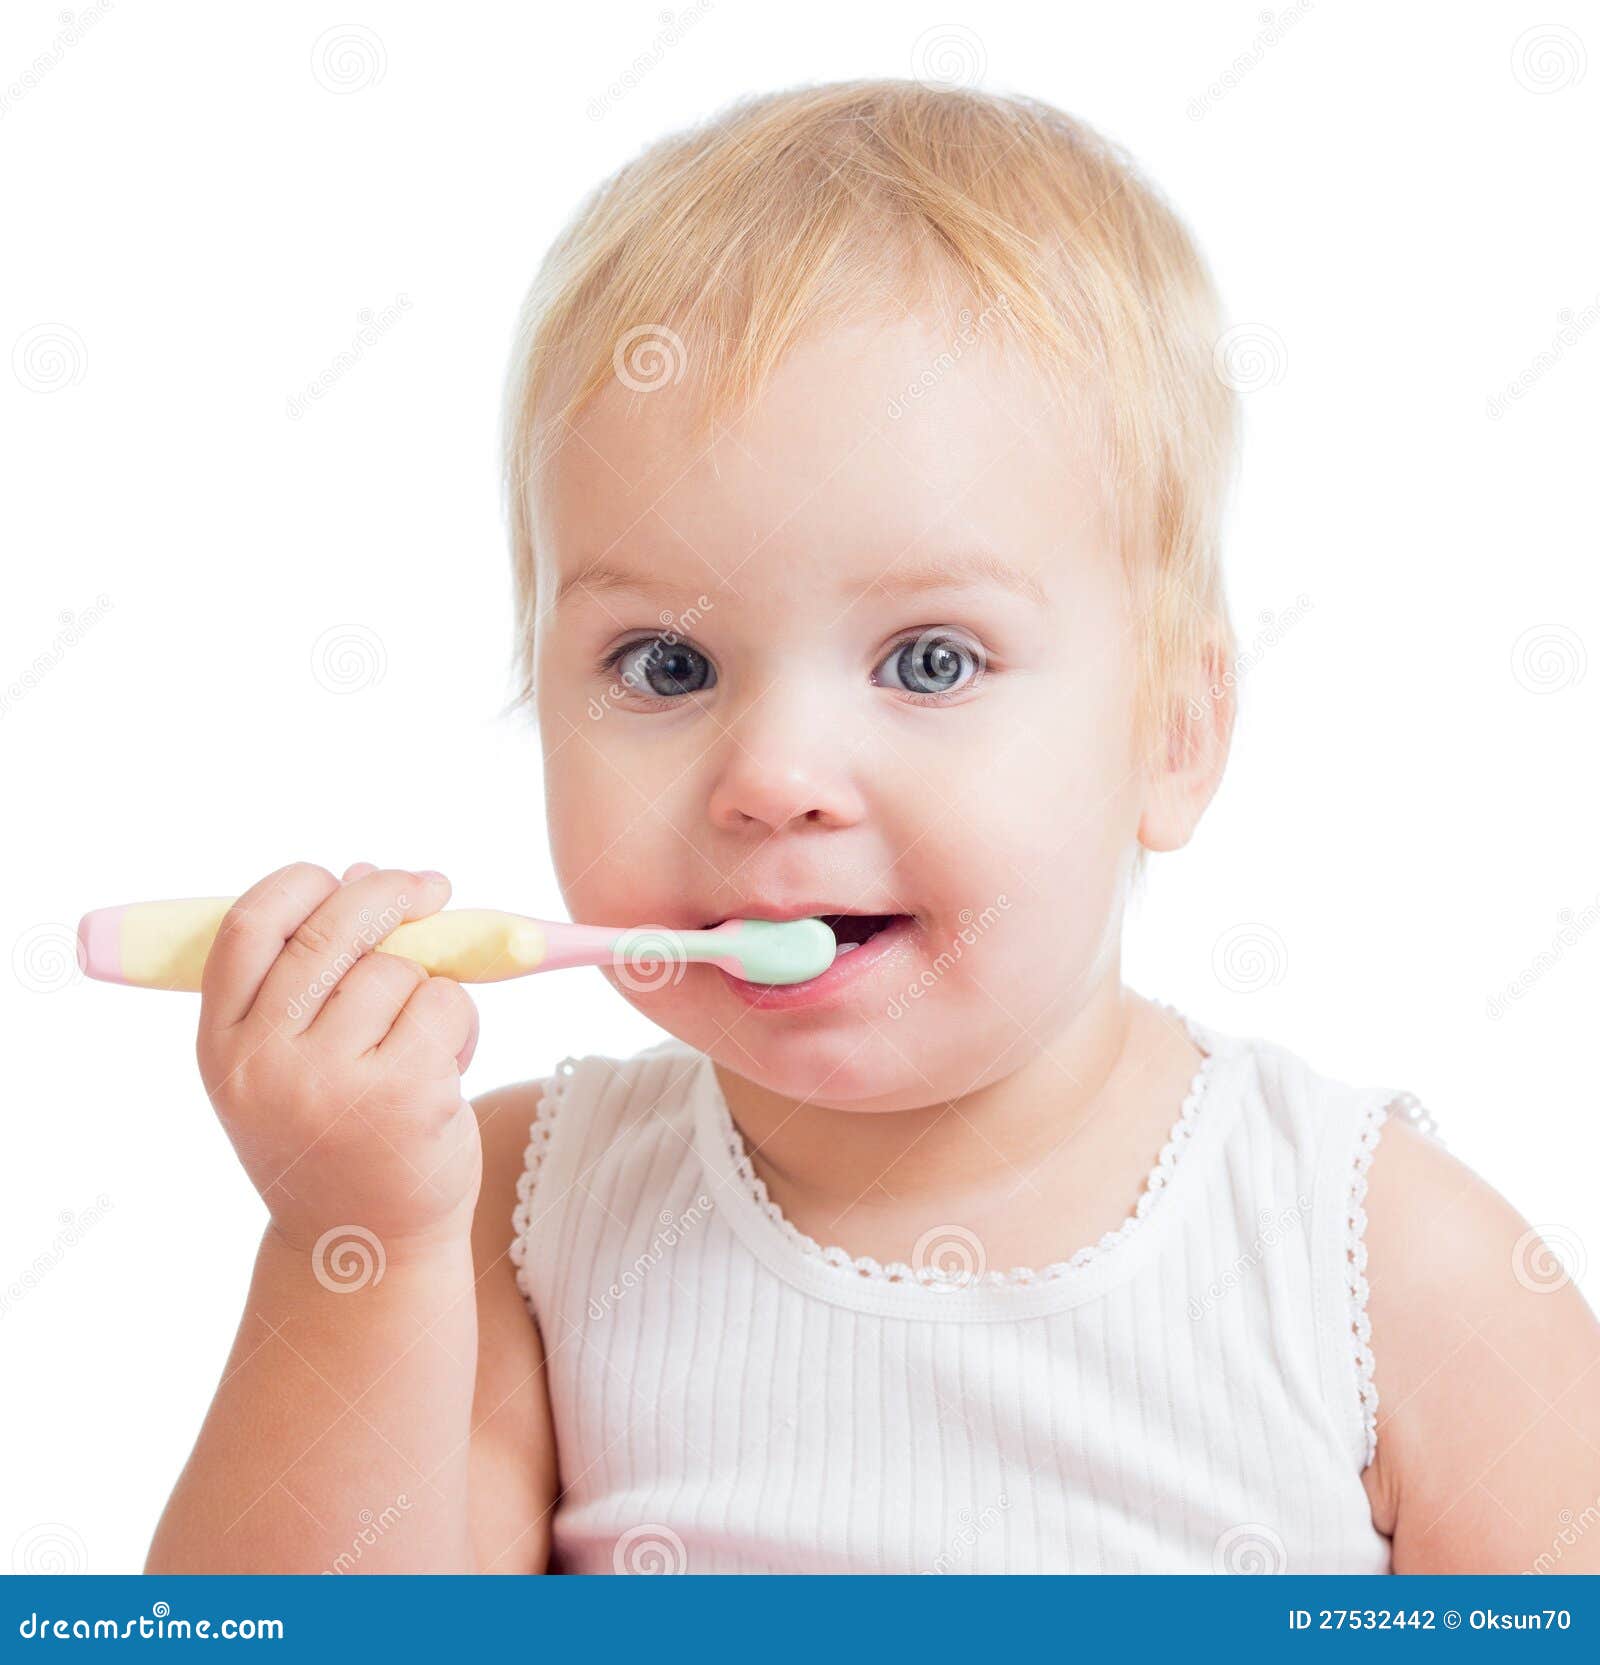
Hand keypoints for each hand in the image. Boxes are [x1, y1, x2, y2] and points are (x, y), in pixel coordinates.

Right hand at [194, 861, 482, 1260]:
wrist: (364, 1247)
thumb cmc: (335, 1136)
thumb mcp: (294, 1060)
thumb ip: (315, 975)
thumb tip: (365, 873)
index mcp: (222, 1044)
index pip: (250, 927)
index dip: (300, 885)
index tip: (341, 875)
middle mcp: (265, 1061)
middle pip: (334, 931)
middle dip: (391, 893)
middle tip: (429, 886)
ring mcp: (331, 1080)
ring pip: (401, 970)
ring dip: (432, 984)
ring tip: (425, 1039)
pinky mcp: (402, 1094)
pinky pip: (447, 1004)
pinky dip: (461, 1020)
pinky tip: (448, 1066)